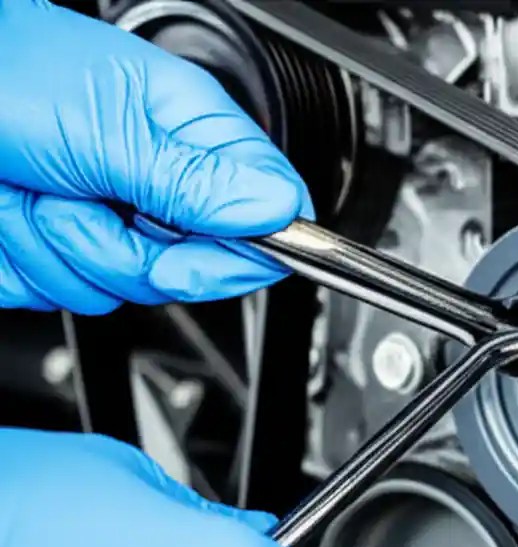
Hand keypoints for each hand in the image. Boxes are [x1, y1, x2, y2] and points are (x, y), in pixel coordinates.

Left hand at [0, 0, 310, 312]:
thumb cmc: (4, 70)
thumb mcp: (110, 129)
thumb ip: (195, 181)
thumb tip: (278, 208)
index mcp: (191, 135)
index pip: (266, 216)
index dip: (238, 252)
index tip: (186, 258)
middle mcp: (156, 181)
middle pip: (190, 268)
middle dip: (125, 249)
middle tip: (90, 201)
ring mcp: (105, 220)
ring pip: (117, 287)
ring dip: (60, 247)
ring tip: (35, 188)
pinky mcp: (54, 252)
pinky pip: (57, 293)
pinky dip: (21, 260)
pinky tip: (11, 207)